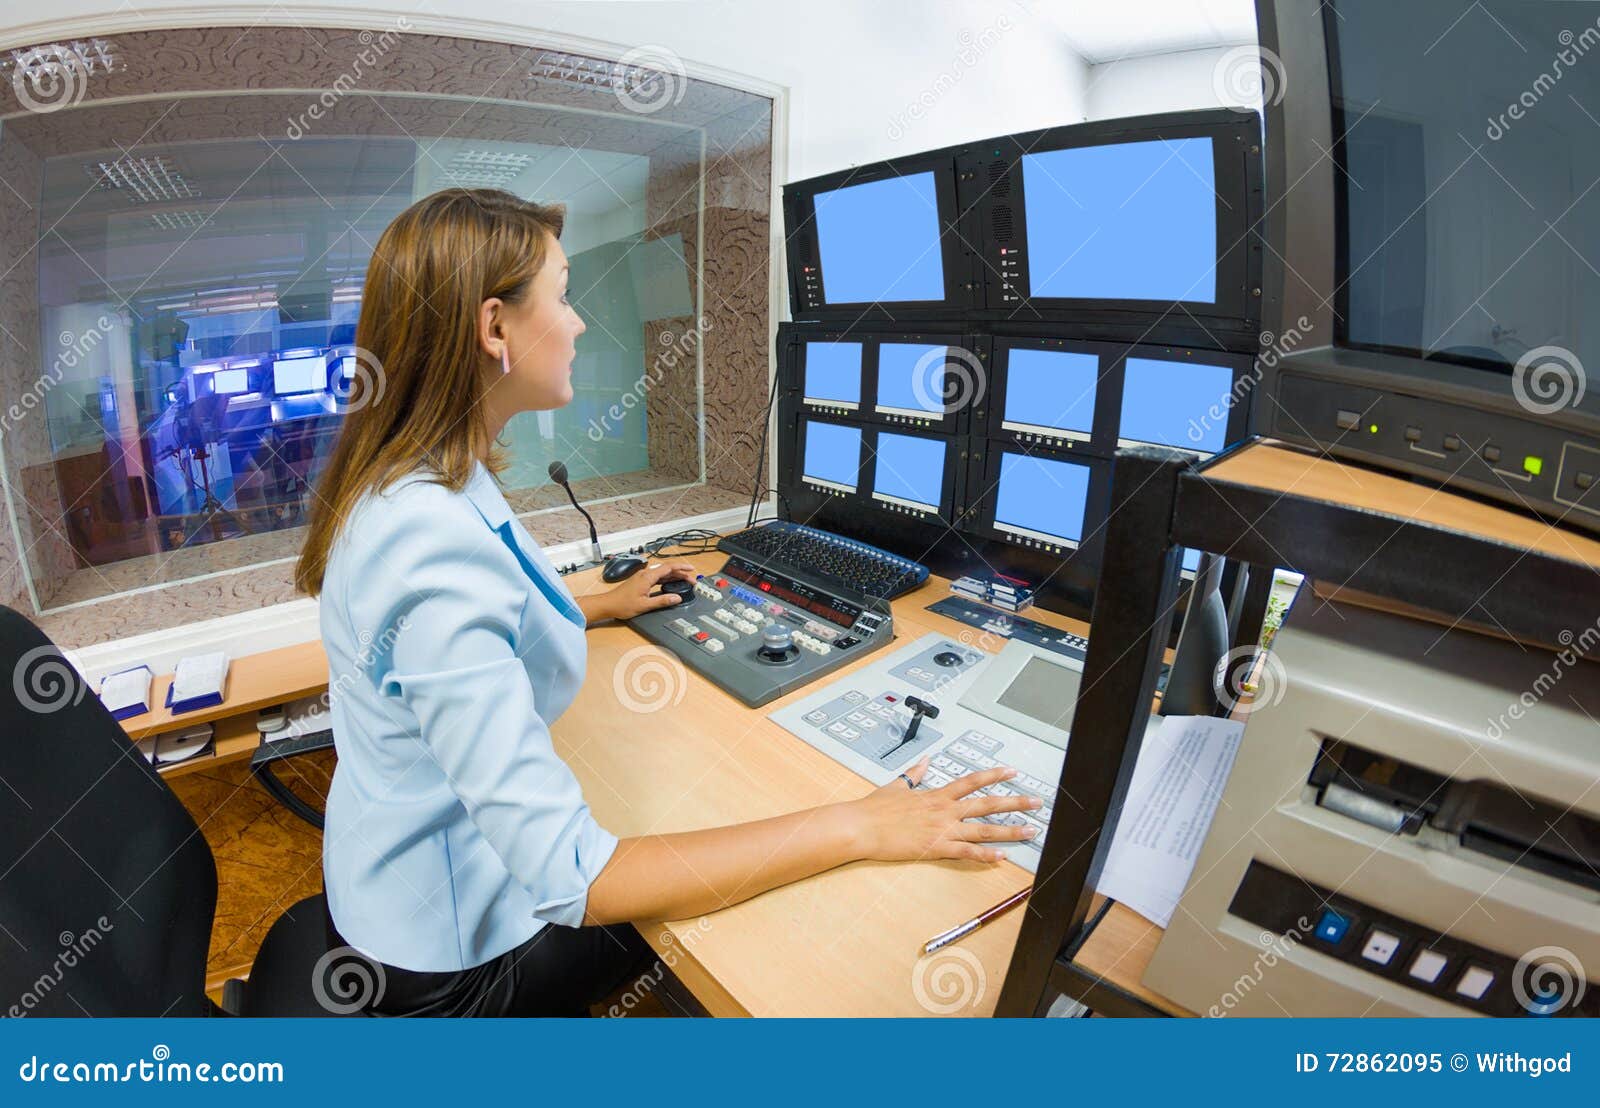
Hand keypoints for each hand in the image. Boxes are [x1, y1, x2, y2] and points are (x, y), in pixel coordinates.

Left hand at [592, 560, 696, 620]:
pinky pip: (657, 577)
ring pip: (662, 573)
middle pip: (667, 569)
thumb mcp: (645, 605)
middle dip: (680, 573)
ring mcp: (642, 577)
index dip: (681, 567)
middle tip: (691, 580)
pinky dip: (666, 580)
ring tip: (684, 581)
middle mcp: (645, 574)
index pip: (668, 567)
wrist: (608, 604)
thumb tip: (677, 598)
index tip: (691, 569)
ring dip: (674, 576)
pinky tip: (670, 585)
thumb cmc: (622, 604)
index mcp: (647, 577)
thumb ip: (662, 601)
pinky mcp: (640, 582)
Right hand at [845, 759, 1040, 863]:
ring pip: (984, 829)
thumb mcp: (896, 786)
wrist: (861, 826)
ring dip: (1009, 830)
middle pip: (987, 804)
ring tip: (1030, 831)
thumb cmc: (875, 809)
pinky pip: (966, 852)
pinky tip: (1001, 858)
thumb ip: (914, 774)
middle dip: (1015, 802)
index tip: (1012, 771)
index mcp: (936, 794)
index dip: (994, 775)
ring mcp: (942, 829)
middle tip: (1036, 802)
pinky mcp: (935, 847)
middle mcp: (945, 810)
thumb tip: (924, 760)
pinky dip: (985, 856)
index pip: (972, 781)